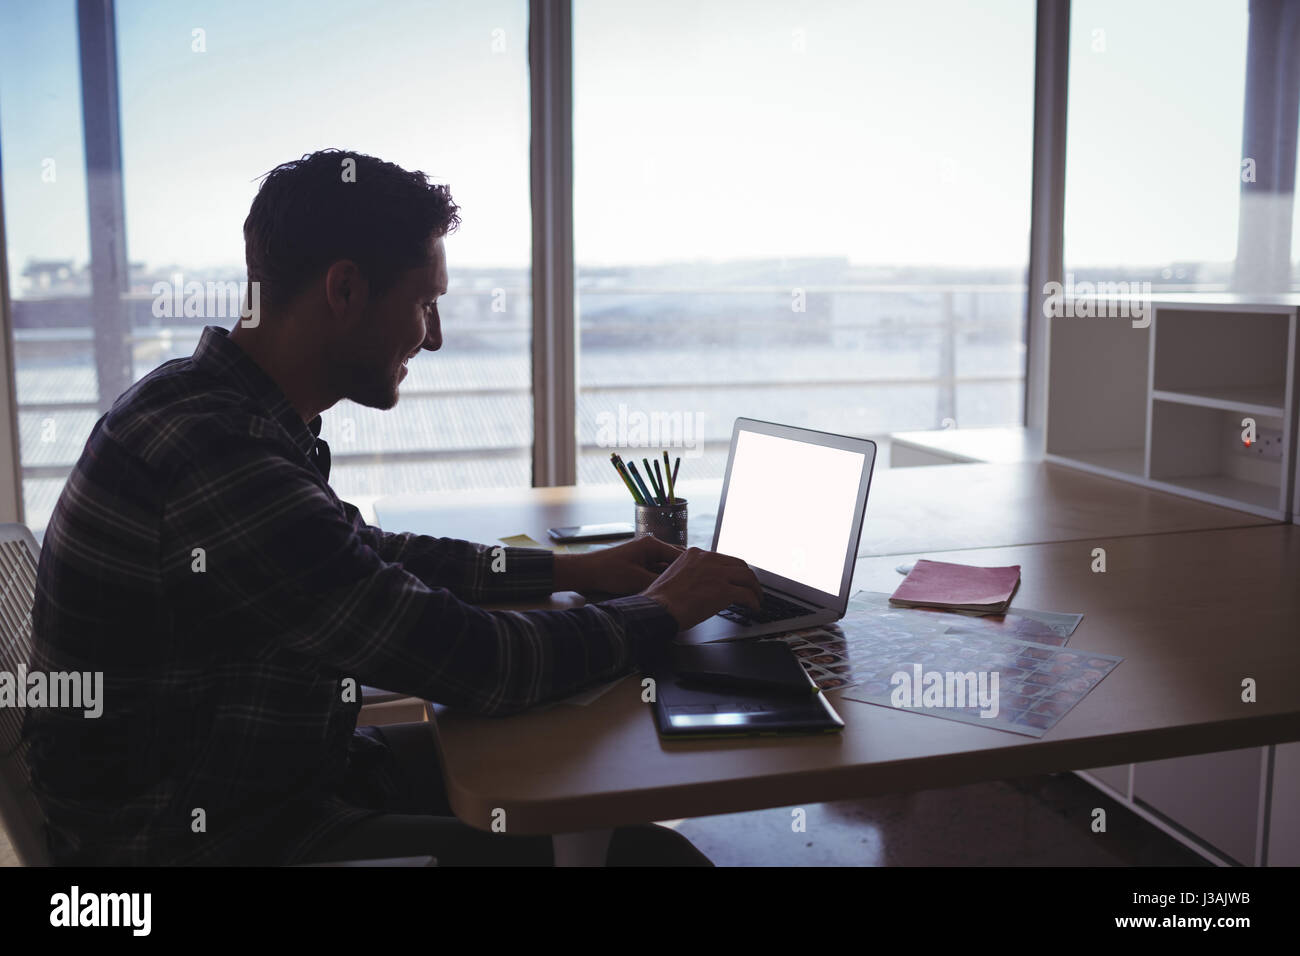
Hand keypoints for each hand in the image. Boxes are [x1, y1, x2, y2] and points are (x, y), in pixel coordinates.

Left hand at [553, 534, 683, 594]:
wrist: (587, 573)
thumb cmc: (608, 572)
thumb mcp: (638, 580)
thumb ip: (661, 582)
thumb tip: (679, 588)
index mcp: (652, 544)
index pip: (681, 555)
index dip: (692, 568)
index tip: (703, 578)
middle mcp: (651, 547)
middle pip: (676, 559)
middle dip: (684, 572)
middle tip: (696, 586)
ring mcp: (645, 556)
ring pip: (667, 567)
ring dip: (672, 577)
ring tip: (684, 590)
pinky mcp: (640, 565)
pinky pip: (657, 571)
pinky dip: (662, 579)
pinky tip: (667, 590)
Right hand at [641, 547, 762, 630]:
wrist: (656, 609)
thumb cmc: (660, 600)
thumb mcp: (674, 576)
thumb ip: (691, 574)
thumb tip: (703, 585)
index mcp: (694, 554)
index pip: (723, 558)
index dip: (733, 570)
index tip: (737, 578)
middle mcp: (707, 560)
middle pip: (739, 565)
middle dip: (748, 578)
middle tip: (752, 588)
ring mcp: (716, 574)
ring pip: (747, 577)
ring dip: (755, 589)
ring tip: (757, 599)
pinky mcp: (723, 590)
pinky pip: (746, 594)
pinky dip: (753, 602)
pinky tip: (754, 608)